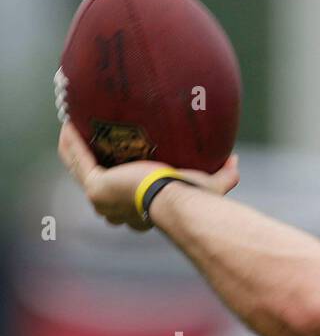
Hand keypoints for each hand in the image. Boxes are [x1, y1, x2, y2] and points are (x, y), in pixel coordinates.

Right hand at [58, 122, 238, 231]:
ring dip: (73, 148)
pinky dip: (71, 141)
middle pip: (94, 185)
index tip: (115, 163)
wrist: (179, 202)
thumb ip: (223, 176)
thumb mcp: (209, 185)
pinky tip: (68, 123)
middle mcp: (115, 210)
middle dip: (87, 161)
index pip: (121, 204)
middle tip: (85, 138)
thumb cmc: (195, 198)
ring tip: (72, 126)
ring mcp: (102, 200)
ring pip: (80, 170)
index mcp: (137, 213)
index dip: (114, 181)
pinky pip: (76, 159)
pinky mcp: (96, 187)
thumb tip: (235, 162)